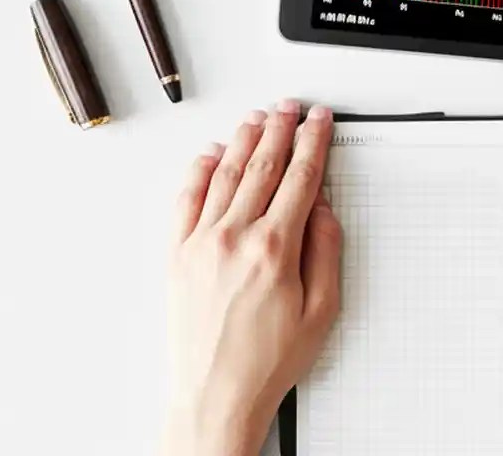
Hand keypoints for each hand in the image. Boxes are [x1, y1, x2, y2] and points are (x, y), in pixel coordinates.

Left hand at [163, 100, 342, 455]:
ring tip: (257, 118)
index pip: (301, 178)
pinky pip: (186, 198)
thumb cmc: (266, 362)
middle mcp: (234, 238)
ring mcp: (200, 243)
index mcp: (274, 249)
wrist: (214, 395)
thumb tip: (321, 210)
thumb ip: (325, 252)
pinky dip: (200, 170)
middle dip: (281, 129)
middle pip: (262, 165)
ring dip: (244, 139)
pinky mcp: (176, 254)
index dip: (314, 142)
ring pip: (224, 174)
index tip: (320, 122)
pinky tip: (211, 154)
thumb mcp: (321, 311)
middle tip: (291, 107)